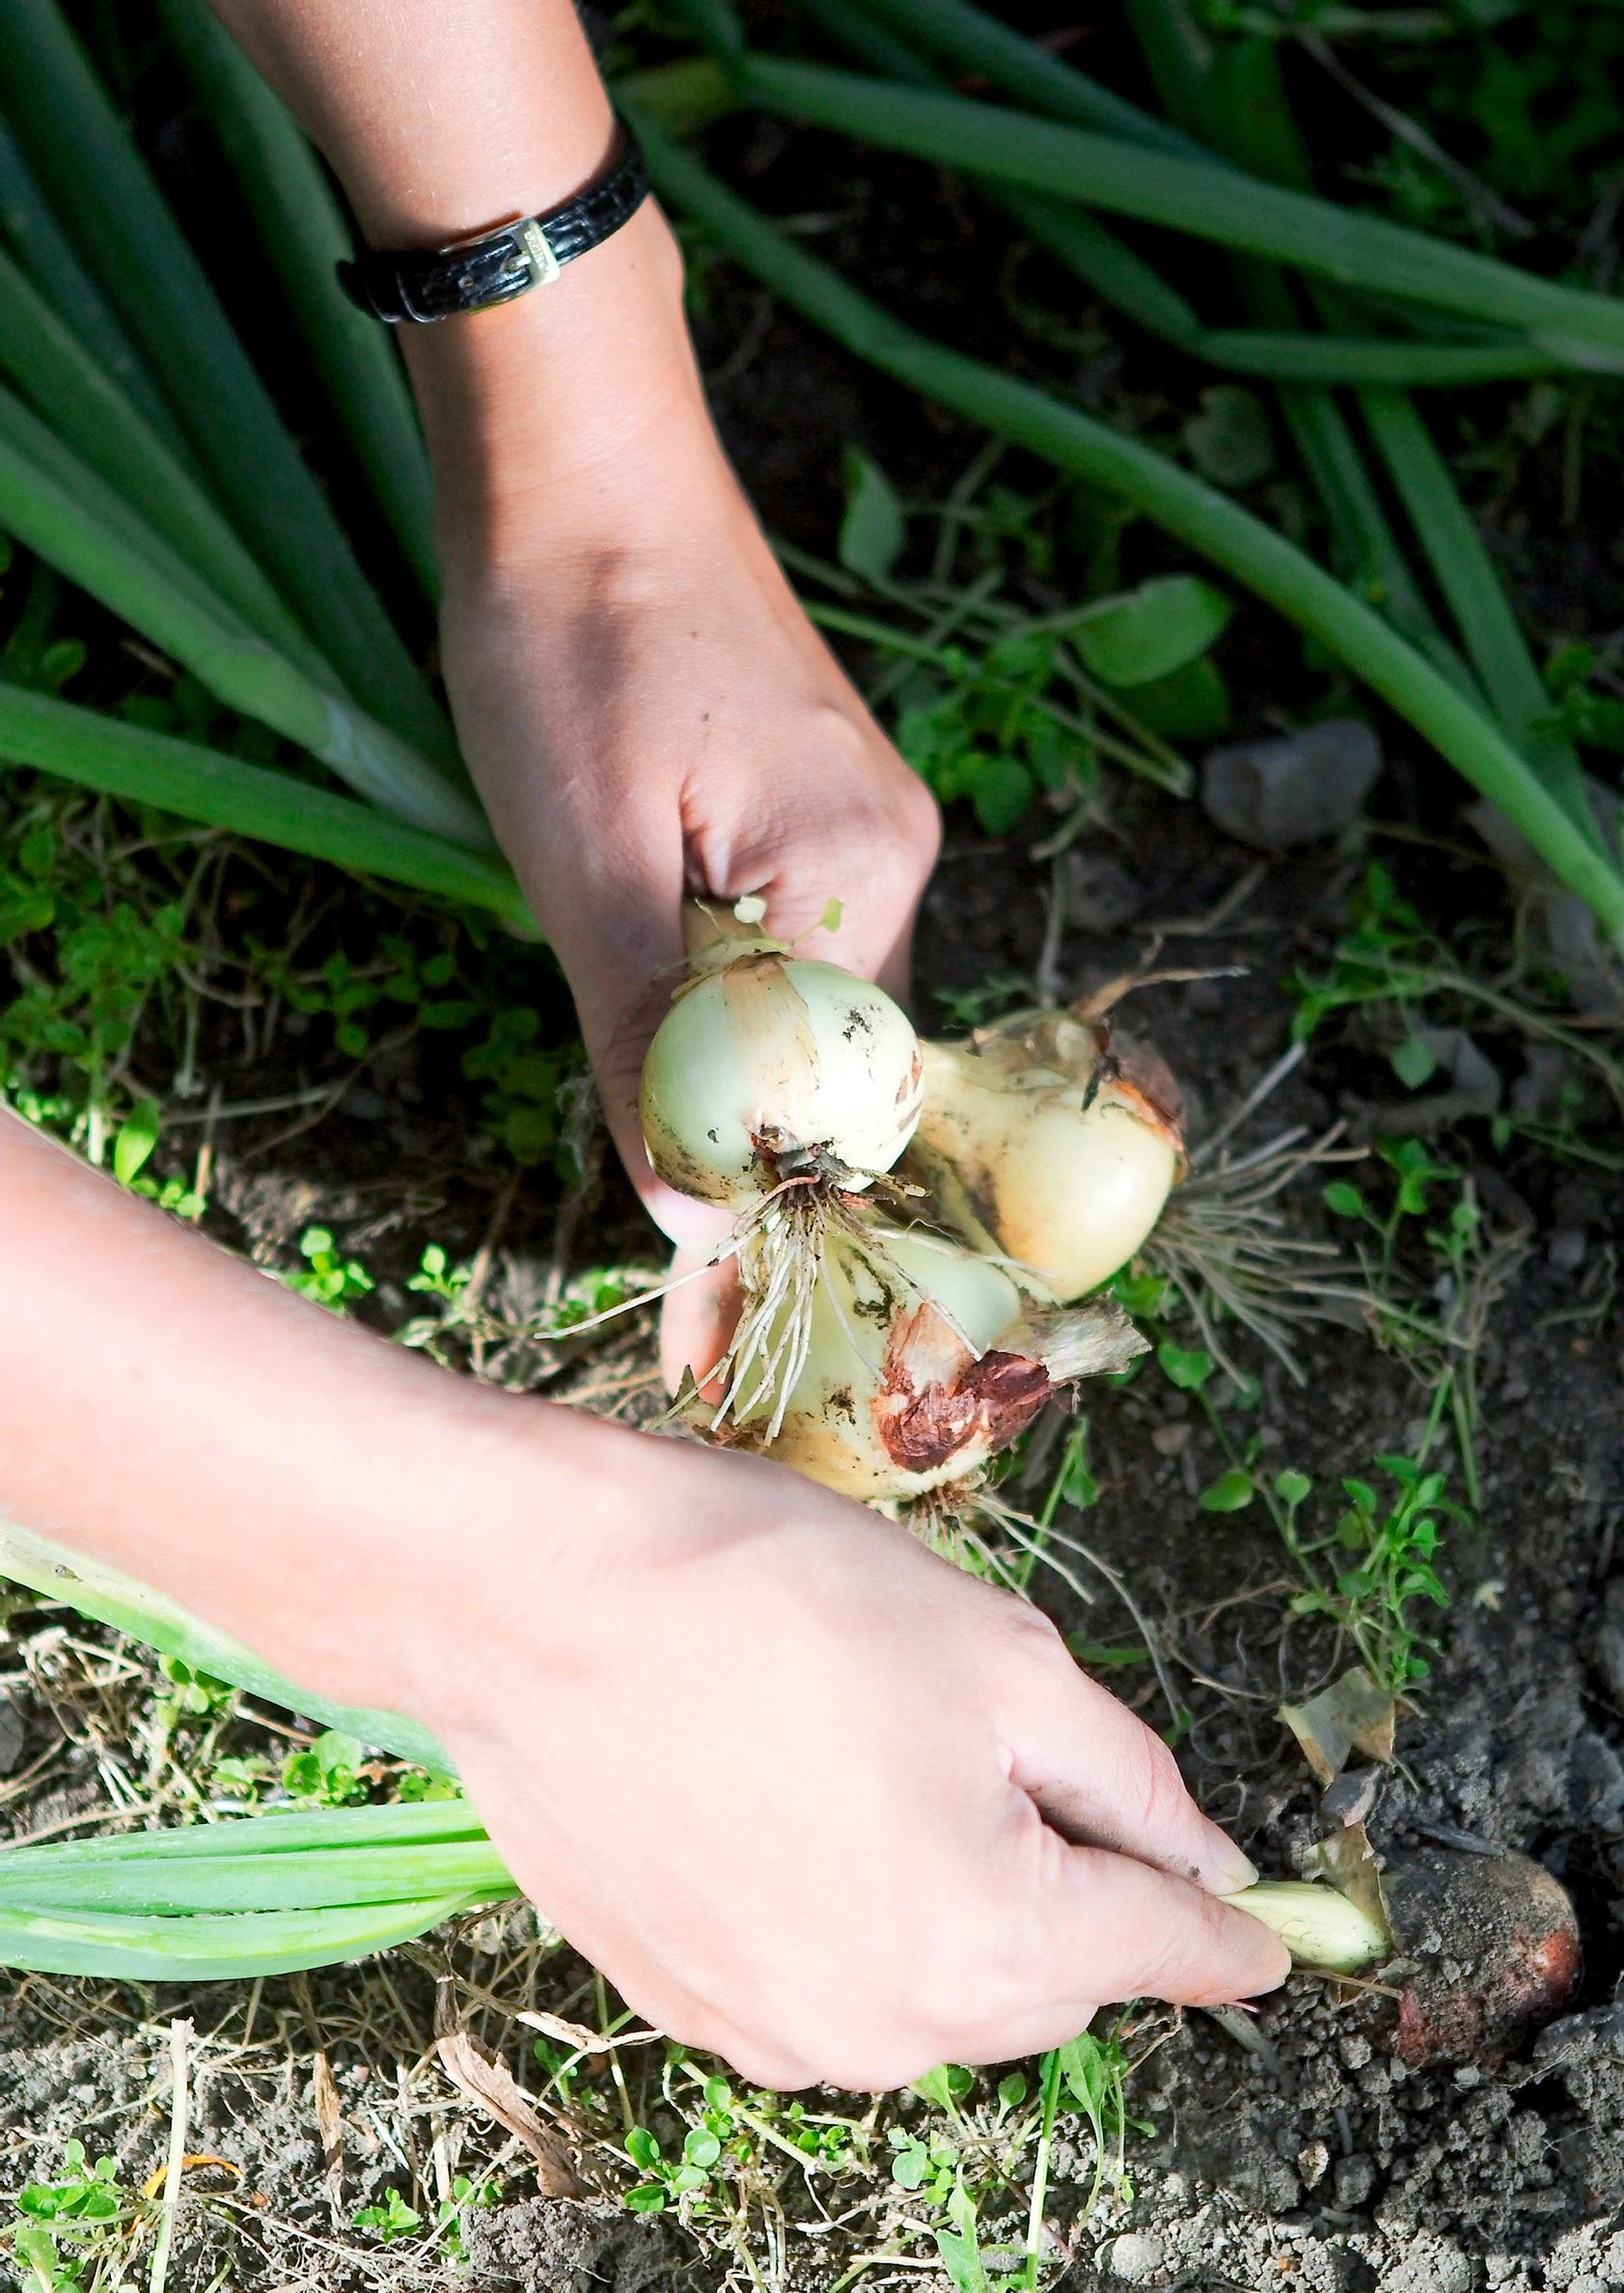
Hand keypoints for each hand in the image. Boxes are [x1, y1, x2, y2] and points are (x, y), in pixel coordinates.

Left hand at [411, 207, 940, 1248]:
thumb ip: (644, 1048)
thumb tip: (689, 1219)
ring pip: (804, 989)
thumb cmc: (566, 642)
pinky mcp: (826, 787)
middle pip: (828, 1051)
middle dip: (725, 1085)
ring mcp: (871, 813)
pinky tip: (638, 895)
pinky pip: (791, 920)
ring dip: (710, 1014)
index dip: (746, 1160)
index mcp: (862, 870)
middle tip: (607, 1051)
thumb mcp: (581, 868)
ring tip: (608, 937)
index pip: (831, 1092)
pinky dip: (717, 949)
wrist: (577, 457)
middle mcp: (900, 848)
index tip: (663, 1204)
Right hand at [417, 1413, 1288, 2090]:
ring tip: (872, 1750)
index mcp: (994, 1943)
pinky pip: (824, 1979)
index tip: (1276, 1939)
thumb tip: (1207, 1864)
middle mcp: (888, 2028)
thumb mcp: (1004, 1655)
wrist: (539, 1599)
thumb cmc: (774, 1601)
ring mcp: (774, 2029)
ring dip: (948, 1896)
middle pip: (1048, 1977)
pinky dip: (845, 1909)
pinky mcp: (686, 2003)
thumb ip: (1130, 1781)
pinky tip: (792, 1796)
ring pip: (933, 1982)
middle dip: (1067, 1883)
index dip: (1231, 1929)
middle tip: (1011, 1748)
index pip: (1165, 1949)